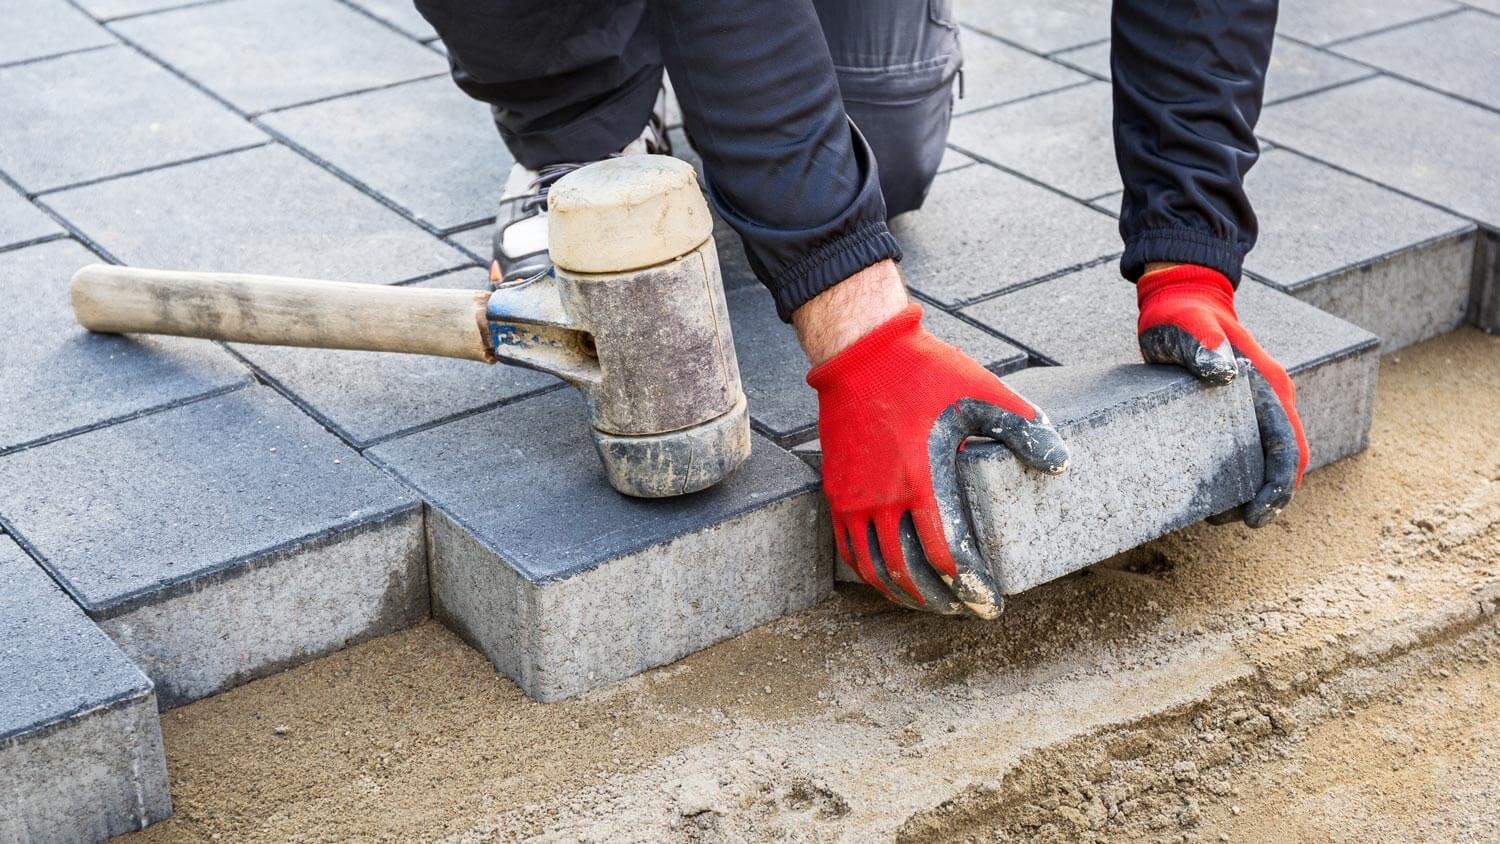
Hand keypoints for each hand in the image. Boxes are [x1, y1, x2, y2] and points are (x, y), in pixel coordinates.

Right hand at [804, 303, 1068, 617]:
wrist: (860, 353)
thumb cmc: (924, 372)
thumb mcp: (981, 392)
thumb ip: (1023, 429)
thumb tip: (1062, 463)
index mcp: (923, 479)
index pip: (948, 555)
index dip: (971, 587)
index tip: (991, 603)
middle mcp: (884, 498)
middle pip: (912, 573)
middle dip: (942, 601)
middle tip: (968, 611)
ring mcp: (855, 500)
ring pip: (877, 570)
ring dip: (906, 596)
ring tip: (933, 605)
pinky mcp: (837, 494)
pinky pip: (849, 551)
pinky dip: (872, 576)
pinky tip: (891, 581)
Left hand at [1136, 263, 1308, 526]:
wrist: (1181, 298)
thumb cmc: (1183, 314)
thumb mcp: (1186, 327)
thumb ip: (1201, 345)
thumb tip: (1221, 373)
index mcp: (1268, 386)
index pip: (1288, 446)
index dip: (1278, 486)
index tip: (1255, 516)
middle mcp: (1273, 398)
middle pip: (1286, 459)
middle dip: (1270, 497)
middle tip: (1237, 521)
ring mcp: (1259, 404)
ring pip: (1270, 457)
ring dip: (1254, 488)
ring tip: (1217, 513)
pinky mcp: (1240, 409)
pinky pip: (1251, 447)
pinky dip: (1241, 473)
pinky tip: (1212, 490)